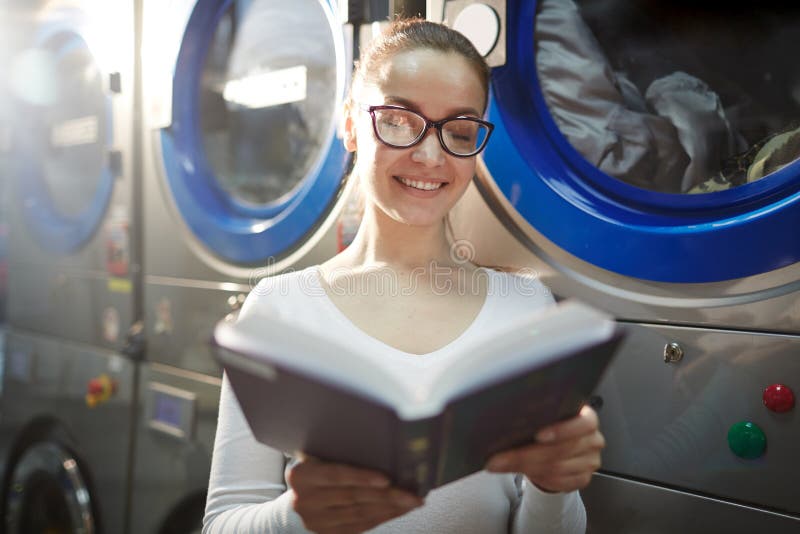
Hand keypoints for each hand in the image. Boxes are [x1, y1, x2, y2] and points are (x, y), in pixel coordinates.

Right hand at [287, 457, 422, 533]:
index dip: (361, 477)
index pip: (336, 475)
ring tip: (411, 501)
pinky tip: (398, 511)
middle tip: (412, 493)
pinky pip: (360, 526)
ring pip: (359, 515)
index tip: (387, 479)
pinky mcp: (328, 533)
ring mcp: (316, 520)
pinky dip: (382, 517)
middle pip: (352, 497)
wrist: (295, 499)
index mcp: (301, 475)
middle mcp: (305, 500)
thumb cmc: (314, 469)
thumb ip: (338, 452)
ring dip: (390, 509)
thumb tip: (380, 446)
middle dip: (387, 496)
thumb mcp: (316, 455)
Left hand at [485, 405, 604, 492]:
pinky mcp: (583, 479)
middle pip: (562, 449)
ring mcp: (590, 461)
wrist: (557, 450)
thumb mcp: (545, 417)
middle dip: (526, 454)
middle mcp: (593, 439)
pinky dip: (538, 478)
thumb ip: (537, 415)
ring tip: (503, 464)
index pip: (584, 423)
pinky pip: (559, 482)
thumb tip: (507, 417)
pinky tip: (521, 472)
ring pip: (557, 468)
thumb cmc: (549, 428)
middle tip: (500, 457)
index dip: (560, 430)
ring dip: (526, 467)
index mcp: (587, 417)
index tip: (537, 435)